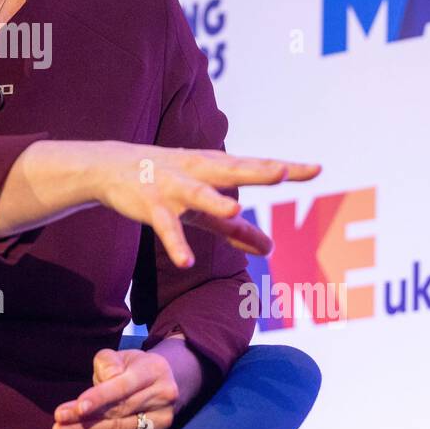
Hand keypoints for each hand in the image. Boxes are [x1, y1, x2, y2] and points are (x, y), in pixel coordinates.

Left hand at [52, 348, 178, 428]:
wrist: (161, 383)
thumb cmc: (132, 367)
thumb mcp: (120, 356)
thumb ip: (108, 363)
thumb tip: (104, 381)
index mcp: (154, 370)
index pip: (124, 386)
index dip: (100, 397)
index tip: (78, 407)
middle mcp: (163, 396)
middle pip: (118, 411)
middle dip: (85, 417)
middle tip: (59, 419)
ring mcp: (162, 420)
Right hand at [91, 141, 320, 268]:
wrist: (112, 167)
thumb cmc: (168, 182)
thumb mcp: (204, 207)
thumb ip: (237, 228)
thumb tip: (271, 250)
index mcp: (215, 167)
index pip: (255, 166)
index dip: (286, 168)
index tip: (317, 168)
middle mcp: (198, 172)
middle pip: (231, 171)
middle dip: (255, 171)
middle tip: (281, 171)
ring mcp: (174, 188)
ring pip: (197, 194)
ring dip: (213, 200)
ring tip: (234, 209)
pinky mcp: (151, 206)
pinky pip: (166, 227)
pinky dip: (176, 244)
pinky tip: (187, 262)